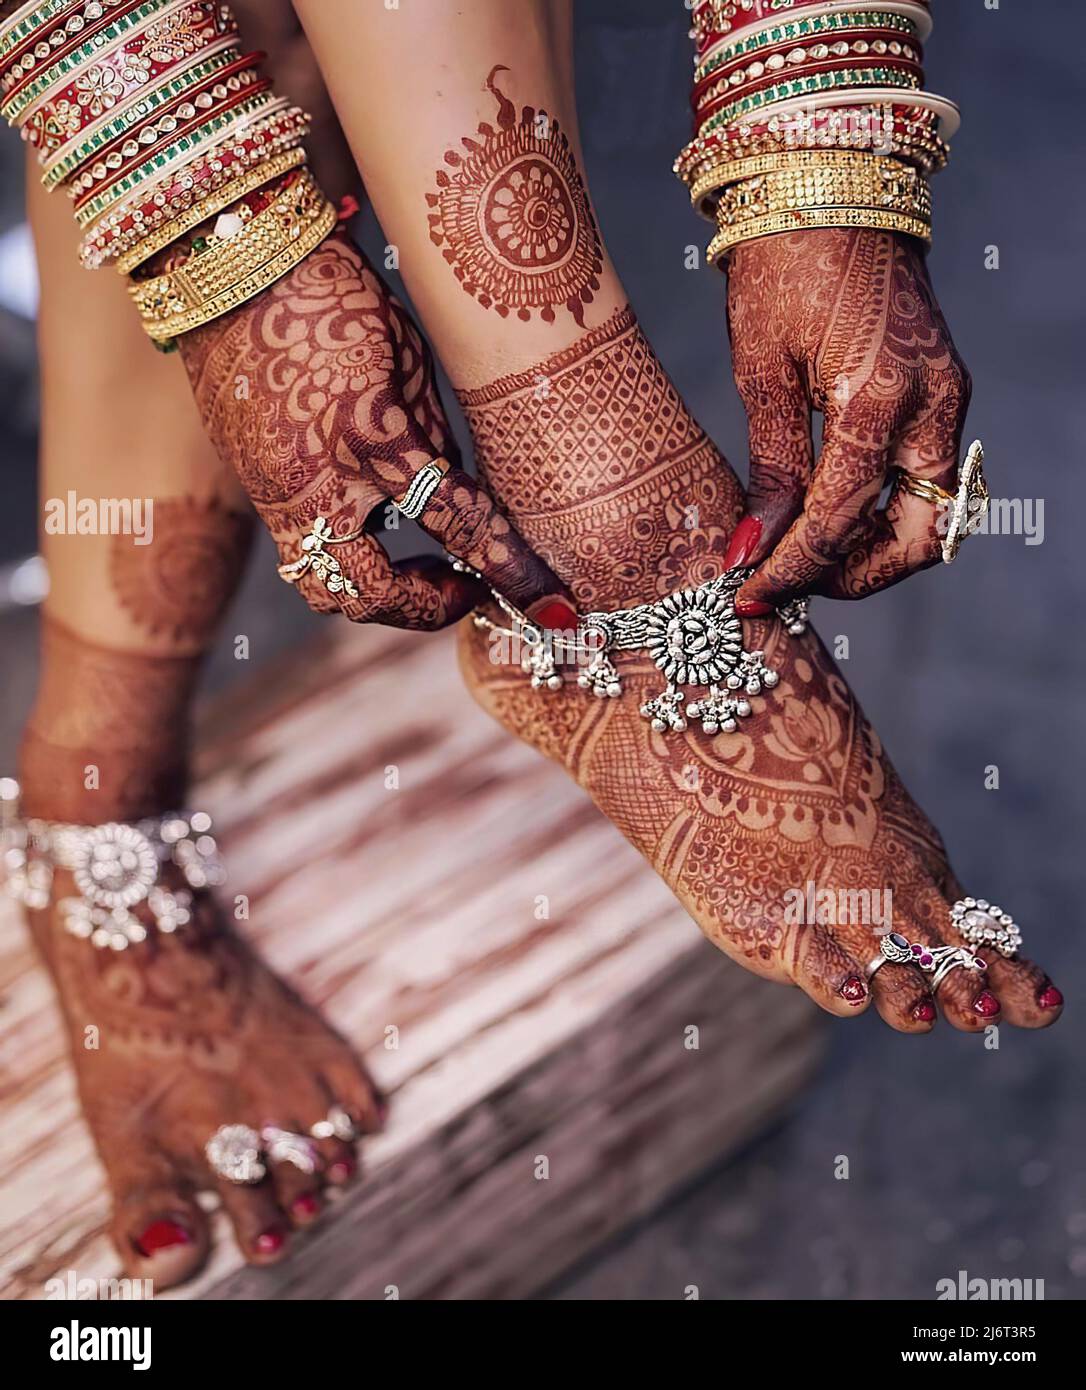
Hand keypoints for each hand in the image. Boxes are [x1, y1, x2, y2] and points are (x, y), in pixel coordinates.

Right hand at [179, 232, 576, 630]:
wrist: (230, 265)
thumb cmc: (332, 297)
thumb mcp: (407, 362)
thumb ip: (432, 438)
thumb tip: (458, 497)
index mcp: (369, 433)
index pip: (453, 519)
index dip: (506, 565)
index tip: (547, 602)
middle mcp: (314, 479)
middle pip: (373, 590)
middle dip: (429, 605)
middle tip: (470, 588)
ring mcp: (272, 491)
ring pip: (324, 587)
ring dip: (378, 597)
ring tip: (421, 574)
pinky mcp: (250, 486)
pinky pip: (299, 550)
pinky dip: (344, 556)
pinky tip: (375, 530)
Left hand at [725, 228, 970, 607]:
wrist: (830, 184)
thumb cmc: (785, 263)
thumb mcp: (762, 370)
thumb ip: (772, 468)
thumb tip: (756, 546)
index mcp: (882, 396)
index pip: (840, 517)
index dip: (795, 566)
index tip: (751, 590)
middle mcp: (932, 403)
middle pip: (917, 535)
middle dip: (856, 574)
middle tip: (790, 580)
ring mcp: (946, 397)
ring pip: (927, 513)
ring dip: (870, 547)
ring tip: (800, 551)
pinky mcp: (941, 391)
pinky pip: (921, 476)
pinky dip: (880, 508)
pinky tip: (825, 511)